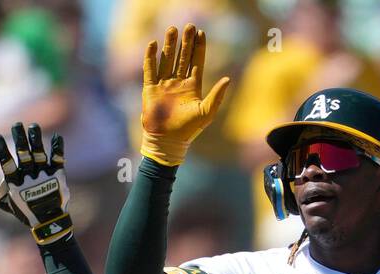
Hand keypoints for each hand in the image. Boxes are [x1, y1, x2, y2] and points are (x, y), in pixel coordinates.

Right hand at [0, 122, 72, 244]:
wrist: (49, 223)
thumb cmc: (26, 213)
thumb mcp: (7, 204)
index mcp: (15, 183)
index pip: (6, 164)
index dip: (2, 150)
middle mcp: (29, 177)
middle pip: (23, 154)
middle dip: (20, 138)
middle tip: (17, 125)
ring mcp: (44, 175)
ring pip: (39, 153)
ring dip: (36, 139)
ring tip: (34, 126)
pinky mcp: (58, 176)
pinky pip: (58, 159)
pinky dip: (58, 148)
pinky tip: (58, 137)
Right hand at [140, 23, 230, 165]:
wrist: (167, 142)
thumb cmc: (188, 130)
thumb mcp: (206, 113)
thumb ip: (217, 96)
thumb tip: (228, 79)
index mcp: (192, 86)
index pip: (196, 62)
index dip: (199, 47)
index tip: (201, 32)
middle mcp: (178, 83)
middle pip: (182, 57)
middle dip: (186, 42)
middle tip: (189, 26)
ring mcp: (164, 85)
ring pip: (167, 59)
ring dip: (169, 45)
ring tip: (172, 29)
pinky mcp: (150, 89)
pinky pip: (150, 69)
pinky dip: (150, 57)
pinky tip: (153, 44)